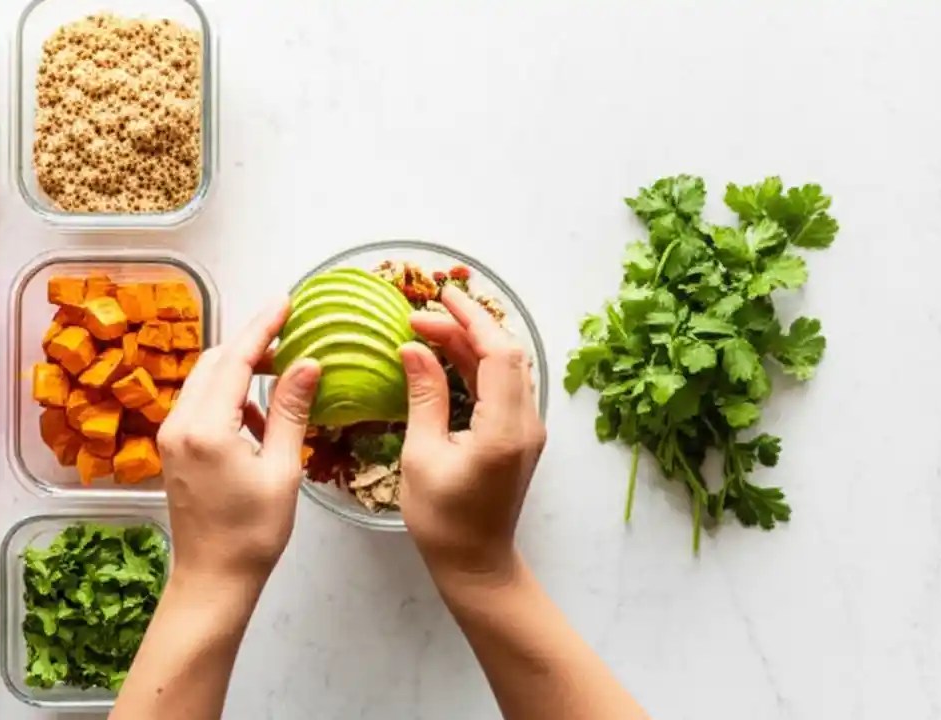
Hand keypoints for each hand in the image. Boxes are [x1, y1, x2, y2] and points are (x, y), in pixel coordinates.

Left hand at [159, 299, 319, 585]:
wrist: (214, 579)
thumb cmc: (252, 533)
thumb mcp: (281, 468)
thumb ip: (290, 409)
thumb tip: (307, 363)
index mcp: (205, 427)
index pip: (235, 359)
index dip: (262, 326)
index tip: (285, 301)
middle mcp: (179, 424)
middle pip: (213, 362)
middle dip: (250, 343)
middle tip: (288, 333)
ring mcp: (171, 437)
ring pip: (204, 380)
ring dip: (239, 370)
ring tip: (281, 376)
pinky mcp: (173, 449)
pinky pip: (199, 405)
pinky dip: (228, 397)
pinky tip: (258, 418)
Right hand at [398, 285, 544, 579]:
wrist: (476, 565)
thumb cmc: (444, 521)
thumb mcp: (422, 455)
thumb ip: (423, 396)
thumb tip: (413, 350)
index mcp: (504, 428)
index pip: (499, 353)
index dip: (471, 319)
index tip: (438, 299)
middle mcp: (526, 423)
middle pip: (505, 355)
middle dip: (466, 326)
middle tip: (422, 313)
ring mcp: (526, 430)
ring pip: (505, 368)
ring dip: (469, 344)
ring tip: (428, 329)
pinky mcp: (518, 436)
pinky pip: (501, 387)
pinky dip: (474, 366)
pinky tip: (445, 357)